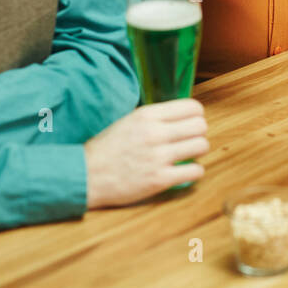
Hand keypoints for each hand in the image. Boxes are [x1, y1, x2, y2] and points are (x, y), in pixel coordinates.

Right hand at [83, 99, 208, 207]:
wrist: (86, 175)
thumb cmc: (107, 148)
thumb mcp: (129, 121)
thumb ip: (155, 117)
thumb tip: (182, 114)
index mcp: (147, 115)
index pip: (192, 107)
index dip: (196, 115)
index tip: (191, 122)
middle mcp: (155, 133)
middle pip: (201, 126)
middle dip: (199, 133)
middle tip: (190, 140)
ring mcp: (158, 157)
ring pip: (202, 146)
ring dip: (198, 151)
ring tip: (188, 155)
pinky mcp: (160, 180)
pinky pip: (195, 171)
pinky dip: (194, 171)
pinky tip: (184, 171)